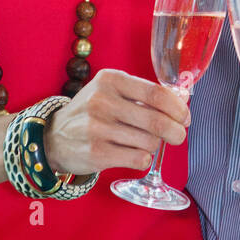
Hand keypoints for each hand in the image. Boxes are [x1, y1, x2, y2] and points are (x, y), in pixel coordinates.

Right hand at [45, 69, 189, 175]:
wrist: (54, 137)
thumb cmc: (93, 111)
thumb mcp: (112, 91)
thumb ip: (145, 94)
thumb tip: (183, 99)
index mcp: (111, 80)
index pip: (156, 94)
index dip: (178, 108)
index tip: (185, 117)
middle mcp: (102, 102)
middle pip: (156, 121)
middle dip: (175, 131)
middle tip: (178, 135)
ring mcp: (97, 129)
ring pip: (149, 142)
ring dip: (155, 145)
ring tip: (147, 142)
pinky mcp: (96, 154)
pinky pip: (138, 159)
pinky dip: (144, 158)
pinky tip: (136, 154)